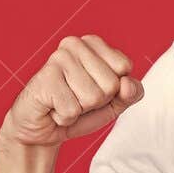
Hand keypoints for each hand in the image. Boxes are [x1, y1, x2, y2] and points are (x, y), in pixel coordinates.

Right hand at [0, 35, 142, 149]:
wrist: (42, 128)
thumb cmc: (78, 110)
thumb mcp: (113, 103)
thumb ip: (131, 93)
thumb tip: (128, 83)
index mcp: (93, 43)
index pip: (124, 67)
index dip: (113, 89)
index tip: (93, 89)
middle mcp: (74, 44)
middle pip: (110, 84)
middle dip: (97, 102)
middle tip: (76, 99)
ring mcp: (58, 59)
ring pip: (92, 98)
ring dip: (80, 110)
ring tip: (64, 103)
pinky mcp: (45, 78)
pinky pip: (72, 110)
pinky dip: (65, 118)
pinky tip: (53, 109)